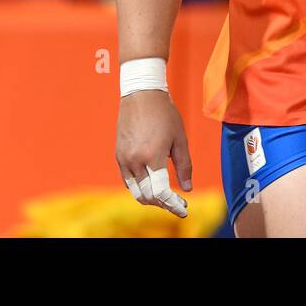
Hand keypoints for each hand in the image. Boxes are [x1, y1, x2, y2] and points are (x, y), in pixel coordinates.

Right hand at [115, 89, 191, 216]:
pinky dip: (140, 188)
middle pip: (147, 196)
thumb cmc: (165, 115)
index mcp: (152, 157)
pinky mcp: (118, 156)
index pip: (161, 192)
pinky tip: (151, 186)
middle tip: (178, 205)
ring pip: (135, 192)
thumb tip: (187, 189)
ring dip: (151, 199)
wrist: (141, 95)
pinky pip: (128, 181)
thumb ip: (184, 165)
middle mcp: (135, 161)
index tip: (184, 210)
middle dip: (163, 205)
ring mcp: (124, 160)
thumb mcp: (180, 139)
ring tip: (166, 198)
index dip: (173, 205)